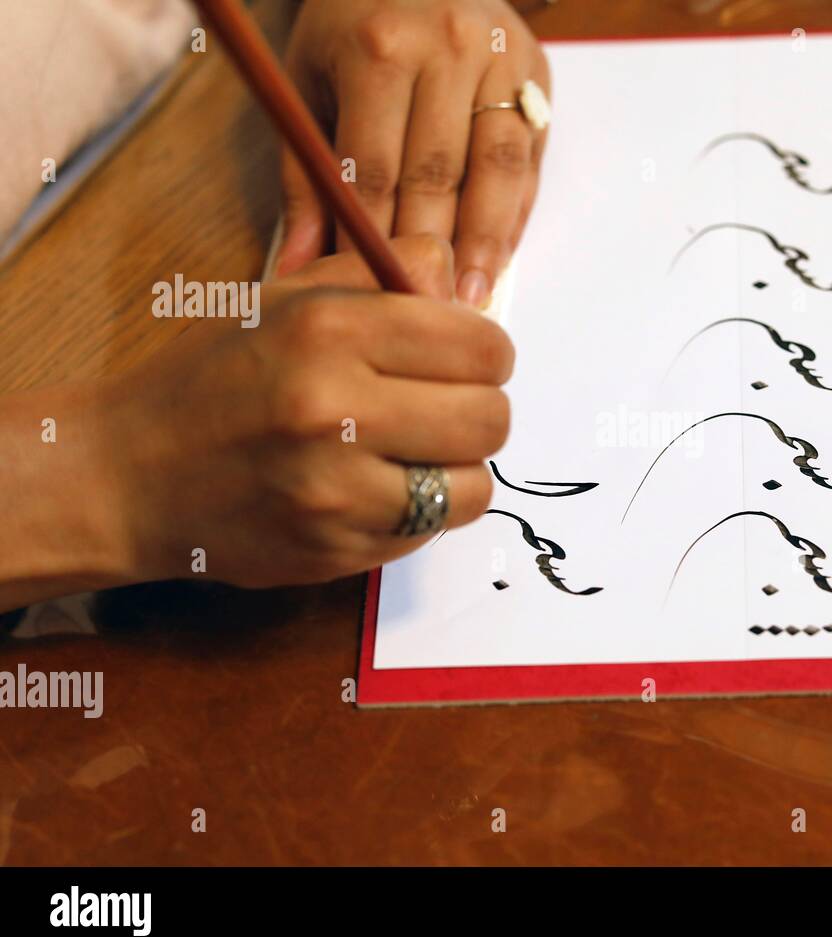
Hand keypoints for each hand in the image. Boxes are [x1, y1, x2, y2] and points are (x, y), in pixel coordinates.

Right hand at [100, 236, 512, 587]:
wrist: (128, 475)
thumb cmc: (213, 379)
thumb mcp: (286, 300)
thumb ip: (382, 277)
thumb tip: (458, 284)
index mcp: (329, 331)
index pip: (482, 346)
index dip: (485, 354)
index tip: (463, 360)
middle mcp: (335, 410)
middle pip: (491, 418)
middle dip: (479, 411)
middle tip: (445, 408)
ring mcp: (336, 492)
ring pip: (474, 486)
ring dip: (457, 470)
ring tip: (414, 453)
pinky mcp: (336, 551)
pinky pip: (430, 532)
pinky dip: (420, 511)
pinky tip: (378, 489)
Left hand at [276, 0, 550, 309]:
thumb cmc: (351, 21)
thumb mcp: (308, 81)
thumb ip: (306, 176)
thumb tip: (298, 266)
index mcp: (380, 49)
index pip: (377, 169)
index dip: (374, 241)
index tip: (372, 297)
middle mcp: (448, 49)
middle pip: (440, 175)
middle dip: (432, 252)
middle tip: (425, 314)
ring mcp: (499, 60)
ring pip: (497, 170)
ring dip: (486, 243)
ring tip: (473, 300)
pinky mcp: (535, 74)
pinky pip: (529, 159)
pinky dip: (514, 213)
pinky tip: (498, 255)